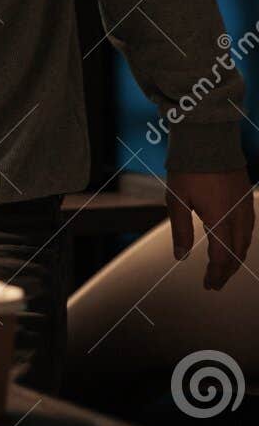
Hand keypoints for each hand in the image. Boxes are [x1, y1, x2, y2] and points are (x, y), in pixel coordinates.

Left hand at [166, 169, 254, 289]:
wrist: (208, 140)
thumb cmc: (188, 168)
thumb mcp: (176, 200)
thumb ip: (180, 230)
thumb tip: (181, 256)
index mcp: (219, 219)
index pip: (222, 257)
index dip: (216, 274)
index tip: (209, 285)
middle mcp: (237, 216)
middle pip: (237, 253)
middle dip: (226, 271)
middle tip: (214, 283)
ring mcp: (245, 207)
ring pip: (246, 242)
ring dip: (236, 258)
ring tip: (224, 269)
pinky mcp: (247, 199)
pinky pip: (249, 228)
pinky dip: (242, 242)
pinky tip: (234, 244)